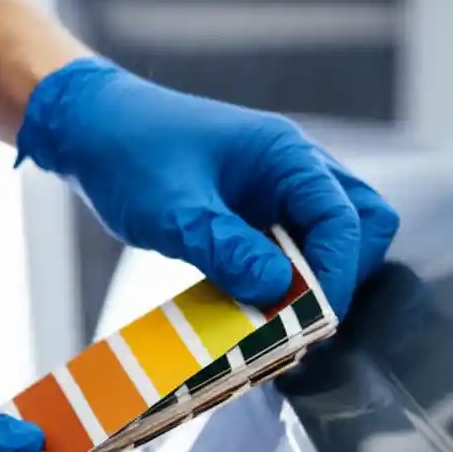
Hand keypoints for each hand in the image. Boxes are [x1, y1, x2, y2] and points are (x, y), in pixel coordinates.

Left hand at [16, 58, 399, 318]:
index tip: (312, 321)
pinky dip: (287, 282)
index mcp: (285, 155)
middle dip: (343, 275)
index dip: (337, 275)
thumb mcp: (173, 210)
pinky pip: (295, 249)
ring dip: (316, 281)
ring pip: (332, 240)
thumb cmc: (129, 155)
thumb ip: (226, 249)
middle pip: (361, 225)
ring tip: (281, 319)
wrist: (92, 130)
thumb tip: (279, 292)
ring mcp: (279, 191)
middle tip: (304, 318)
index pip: (346, 220)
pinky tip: (258, 308)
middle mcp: (294, 169)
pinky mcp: (257, 213)